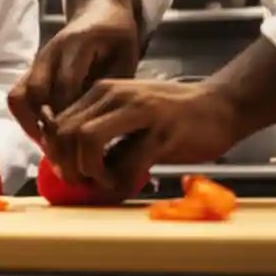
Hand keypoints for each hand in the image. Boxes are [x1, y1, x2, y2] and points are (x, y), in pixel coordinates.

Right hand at [9, 0, 143, 142]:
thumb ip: (112, 87)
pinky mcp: (32, 70)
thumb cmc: (117, 37)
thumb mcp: (126, 58)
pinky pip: (18, 96)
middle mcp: (50, 53)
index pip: (65, 86)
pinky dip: (27, 118)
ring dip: (31, 125)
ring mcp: (37, 61)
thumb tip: (101, 125)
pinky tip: (46, 135)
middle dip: (47, 127)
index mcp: (77, 45)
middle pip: (34, 94)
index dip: (69, 118)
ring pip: (19, 96)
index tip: (80, 145)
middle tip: (65, 153)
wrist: (99, 11)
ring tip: (52, 147)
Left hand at [44, 78, 245, 192]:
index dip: (55, 153)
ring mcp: (138, 111)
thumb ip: (101, 131)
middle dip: (67, 166)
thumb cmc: (173, 118)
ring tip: (105, 182)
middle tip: (83, 183)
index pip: (57, 121)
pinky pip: (127, 162)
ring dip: (89, 171)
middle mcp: (115, 95)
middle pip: (65, 131)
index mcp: (102, 92)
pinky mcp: (162, 132)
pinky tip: (130, 184)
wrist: (221, 107)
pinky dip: (121, 182)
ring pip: (87, 140)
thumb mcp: (128, 115)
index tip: (68, 172)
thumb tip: (70, 165)